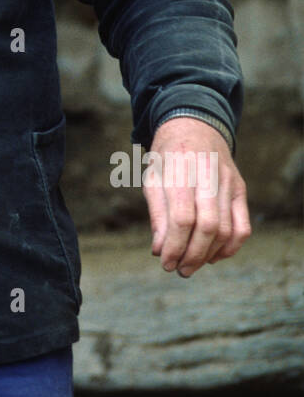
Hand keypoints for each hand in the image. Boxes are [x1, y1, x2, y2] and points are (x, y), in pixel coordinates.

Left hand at [142, 116, 249, 277]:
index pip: (182, 217)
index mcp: (181, 169)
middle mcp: (208, 175)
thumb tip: (160, 251)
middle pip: (208, 226)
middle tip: (180, 270)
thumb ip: (158, 215)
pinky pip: (243, 226)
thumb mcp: (153, 178)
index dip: (174, 246)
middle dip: (192, 255)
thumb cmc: (168, 155)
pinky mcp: (240, 189)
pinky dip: (231, 247)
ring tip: (191, 265)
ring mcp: (228, 182)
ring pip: (226, 229)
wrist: (194, 125)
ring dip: (209, 255)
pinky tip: (213, 256)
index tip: (165, 262)